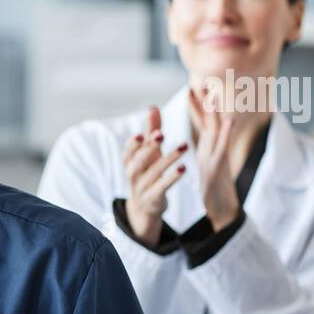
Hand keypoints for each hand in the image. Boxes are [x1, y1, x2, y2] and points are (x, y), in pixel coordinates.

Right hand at [122, 105, 188, 246]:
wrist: (145, 206)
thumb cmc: (147, 173)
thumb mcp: (149, 153)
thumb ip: (151, 130)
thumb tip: (152, 107)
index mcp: (130, 162)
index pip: (128, 151)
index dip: (133, 143)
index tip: (142, 133)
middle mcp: (133, 174)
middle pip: (138, 160)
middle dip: (149, 147)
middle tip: (161, 134)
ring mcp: (141, 188)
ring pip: (153, 172)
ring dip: (169, 159)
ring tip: (185, 146)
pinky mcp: (153, 199)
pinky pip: (162, 188)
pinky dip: (172, 178)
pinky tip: (183, 168)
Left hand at [189, 86, 240, 230]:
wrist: (222, 210)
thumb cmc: (214, 190)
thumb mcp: (208, 165)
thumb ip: (208, 149)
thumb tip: (206, 136)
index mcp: (208, 148)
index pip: (202, 123)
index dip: (197, 105)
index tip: (191, 87)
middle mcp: (214, 148)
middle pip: (211, 121)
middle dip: (206, 101)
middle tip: (203, 79)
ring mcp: (218, 156)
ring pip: (219, 130)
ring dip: (216, 111)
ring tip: (214, 93)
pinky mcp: (220, 167)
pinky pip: (223, 148)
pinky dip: (226, 134)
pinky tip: (230, 121)